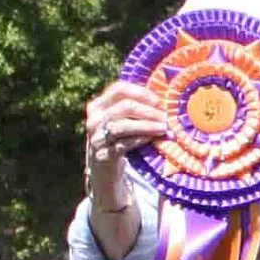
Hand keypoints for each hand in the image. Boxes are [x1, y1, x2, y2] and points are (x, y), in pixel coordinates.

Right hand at [83, 82, 168, 208]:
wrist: (104, 170)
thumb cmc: (118, 140)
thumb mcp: (120, 121)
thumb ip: (134, 108)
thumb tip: (164, 97)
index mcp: (97, 106)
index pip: (118, 89)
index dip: (140, 92)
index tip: (159, 100)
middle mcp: (93, 119)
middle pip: (124, 106)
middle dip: (149, 110)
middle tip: (166, 116)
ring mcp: (96, 137)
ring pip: (124, 125)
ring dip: (147, 125)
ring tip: (164, 127)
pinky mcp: (103, 155)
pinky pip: (124, 144)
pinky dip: (141, 139)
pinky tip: (154, 138)